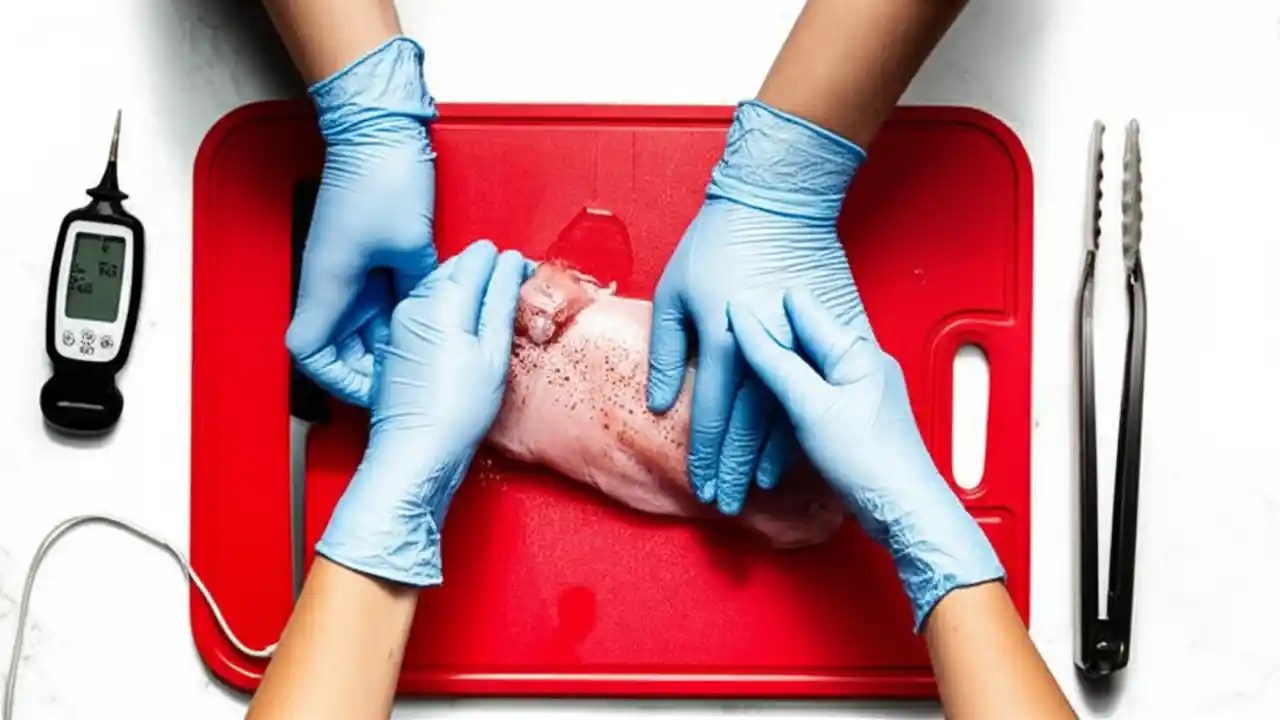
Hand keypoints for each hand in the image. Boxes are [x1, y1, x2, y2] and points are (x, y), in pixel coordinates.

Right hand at [286, 37, 438, 406]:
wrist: (376, 129)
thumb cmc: (380, 176)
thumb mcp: (412, 245)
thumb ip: (421, 288)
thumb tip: (434, 314)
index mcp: (329, 285)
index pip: (308, 352)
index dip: (335, 380)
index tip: (371, 388)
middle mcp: (330, 282)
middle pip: (339, 346)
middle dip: (371, 366)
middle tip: (406, 376)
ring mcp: (345, 270)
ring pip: (362, 325)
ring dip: (387, 340)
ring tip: (423, 352)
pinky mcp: (363, 257)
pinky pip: (377, 300)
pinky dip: (398, 314)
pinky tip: (427, 317)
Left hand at [316, 241, 528, 585]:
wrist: (412, 455)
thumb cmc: (457, 411)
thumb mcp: (493, 354)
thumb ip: (502, 300)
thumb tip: (512, 262)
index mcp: (442, 299)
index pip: (480, 255)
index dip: (508, 262)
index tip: (527, 278)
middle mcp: (414, 301)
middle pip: (457, 266)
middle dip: (487, 274)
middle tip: (514, 301)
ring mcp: (399, 320)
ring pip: (440, 285)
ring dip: (467, 292)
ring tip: (492, 321)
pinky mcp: (394, 340)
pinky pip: (426, 309)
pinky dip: (448, 312)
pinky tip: (464, 339)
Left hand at [647, 100, 866, 515]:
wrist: (778, 203)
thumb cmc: (718, 243)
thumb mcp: (675, 292)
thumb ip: (668, 352)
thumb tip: (662, 402)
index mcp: (722, 339)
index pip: (712, 413)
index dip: (706, 455)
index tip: (701, 485)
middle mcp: (763, 349)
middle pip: (747, 426)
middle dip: (733, 468)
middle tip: (724, 502)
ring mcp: (798, 343)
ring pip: (782, 417)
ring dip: (766, 457)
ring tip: (754, 488)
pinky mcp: (823, 335)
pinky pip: (813, 391)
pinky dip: (799, 426)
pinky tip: (792, 451)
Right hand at [729, 288, 1004, 629]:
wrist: (901, 509)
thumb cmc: (865, 458)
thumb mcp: (810, 406)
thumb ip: (774, 360)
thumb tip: (740, 315)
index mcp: (854, 346)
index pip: (799, 307)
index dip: (762, 308)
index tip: (728, 313)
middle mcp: (858, 357)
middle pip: (797, 338)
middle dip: (762, 346)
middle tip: (724, 352)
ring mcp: (856, 384)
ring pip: (799, 368)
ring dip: (769, 380)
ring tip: (734, 381)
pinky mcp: (850, 410)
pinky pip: (809, 392)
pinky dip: (785, 403)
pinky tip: (764, 415)